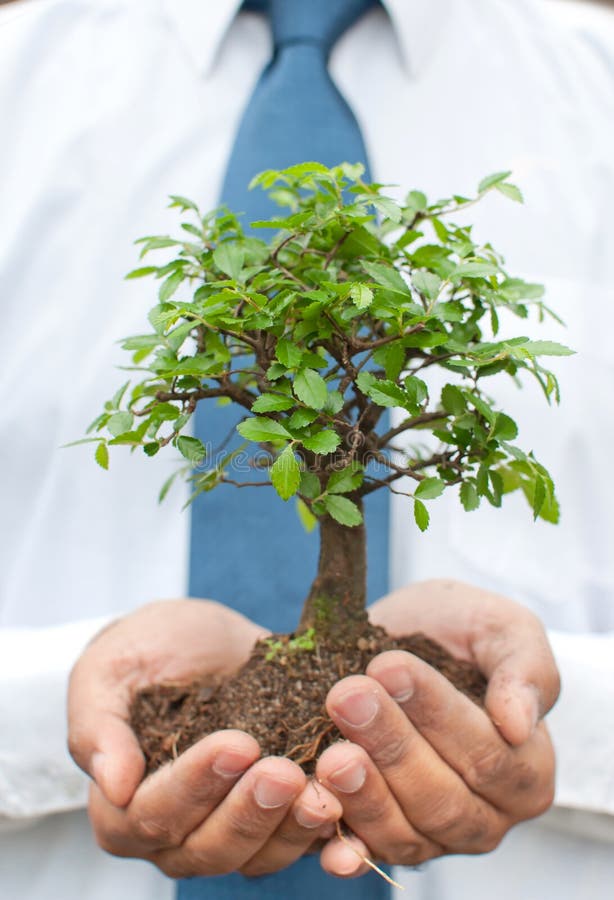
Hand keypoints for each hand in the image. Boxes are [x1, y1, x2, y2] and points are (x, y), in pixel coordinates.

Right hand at [68, 599, 341, 877]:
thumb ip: (98, 725)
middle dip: (248, 810)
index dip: (193, 786)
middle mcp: (175, 832)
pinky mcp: (276, 818)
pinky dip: (325, 831)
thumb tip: (110, 784)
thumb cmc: (149, 649)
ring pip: (257, 855)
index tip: (237, 743)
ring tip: (323, 788)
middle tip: (283, 769)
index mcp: (122, 804)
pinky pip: (299, 841)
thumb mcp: (109, 669)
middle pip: (206, 848)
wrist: (209, 640)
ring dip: (291, 826)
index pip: (150, 815)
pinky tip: (348, 804)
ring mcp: (229, 829)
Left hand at [315, 579, 559, 876]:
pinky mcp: (383, 841)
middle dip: (390, 746)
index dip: (437, 714)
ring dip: (362, 792)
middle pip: (442, 798)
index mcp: (527, 772)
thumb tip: (519, 725)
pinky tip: (316, 815)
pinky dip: (341, 843)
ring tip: (330, 751)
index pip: (487, 754)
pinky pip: (363, 853)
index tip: (388, 667)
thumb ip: (526, 670)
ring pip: (402, 832)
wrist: (403, 638)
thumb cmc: (461, 630)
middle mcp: (486, 817)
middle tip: (346, 696)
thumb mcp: (504, 628)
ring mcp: (433, 837)